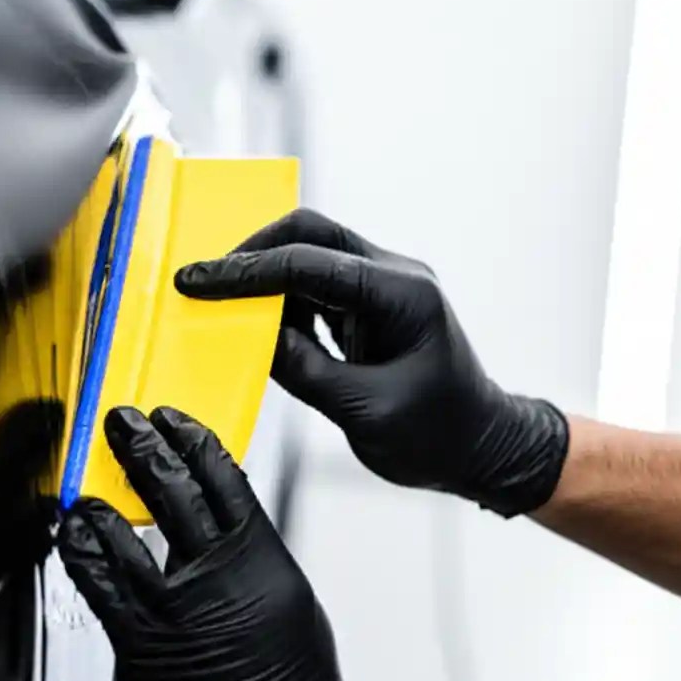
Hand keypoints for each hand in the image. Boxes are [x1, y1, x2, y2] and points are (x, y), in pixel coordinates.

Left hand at [58, 406, 343, 680]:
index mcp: (261, 559)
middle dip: (144, 446)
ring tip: (89, 482)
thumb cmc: (287, 674)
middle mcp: (216, 574)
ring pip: (127, 531)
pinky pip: (98, 581)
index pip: (225, 478)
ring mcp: (174, 604)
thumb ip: (254, 553)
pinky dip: (81, 549)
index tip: (174, 420)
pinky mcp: (139, 636)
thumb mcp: (289, 601)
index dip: (194, 440)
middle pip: (174, 490)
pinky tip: (74, 533)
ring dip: (102, 497)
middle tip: (124, 422)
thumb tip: (226, 519)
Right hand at [175, 209, 568, 517]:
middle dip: (253, 253)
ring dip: (265, 273)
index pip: (310, 263)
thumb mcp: (363, 412)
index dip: (247, 272)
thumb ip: (305, 370)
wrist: (482, 447)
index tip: (198, 282)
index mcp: (402, 295)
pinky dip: (281, 296)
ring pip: (311, 251)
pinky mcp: (369, 305)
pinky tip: (255, 321)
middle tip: (203, 282)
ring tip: (220, 301)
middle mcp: (394, 276)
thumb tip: (254, 335)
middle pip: (311, 233)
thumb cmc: (437, 436)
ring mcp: (382, 287)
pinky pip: (316, 283)